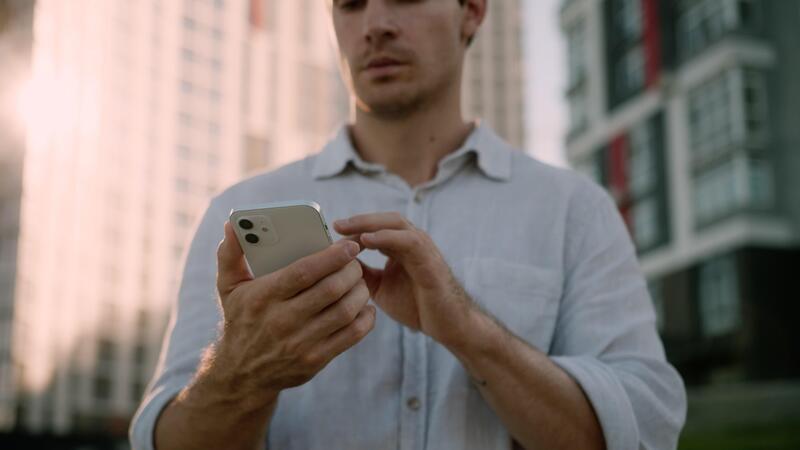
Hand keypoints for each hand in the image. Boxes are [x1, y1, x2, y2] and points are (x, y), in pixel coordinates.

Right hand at [209, 221, 375, 406]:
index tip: (349, 245)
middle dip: (351, 270)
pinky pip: (352, 335)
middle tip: (355, 262)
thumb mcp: (228, 286)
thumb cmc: (240, 319)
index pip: (304, 272)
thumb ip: (230, 253)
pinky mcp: (316, 360)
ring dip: (360, 291)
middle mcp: (282, 320)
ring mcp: (301, 343)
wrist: (241, 373)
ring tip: (360, 281)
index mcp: (263, 296)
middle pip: (331, 289)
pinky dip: (365, 318)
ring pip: (345, 311)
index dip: (332, 256)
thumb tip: (233, 225)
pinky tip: (365, 306)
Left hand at [334, 212, 473, 345]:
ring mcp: (424, 249)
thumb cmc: (417, 305)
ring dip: (369, 223)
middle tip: (336, 225)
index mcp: (401, 247)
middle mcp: (413, 242)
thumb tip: (337, 264)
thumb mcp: (380, 287)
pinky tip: (366, 241)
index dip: (354, 227)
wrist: (446, 325)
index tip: (330, 232)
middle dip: (359, 220)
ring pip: (396, 224)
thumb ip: (363, 273)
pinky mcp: (430, 261)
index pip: (377, 227)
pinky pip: (408, 241)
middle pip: (385, 219)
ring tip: (346, 229)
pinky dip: (386, 238)